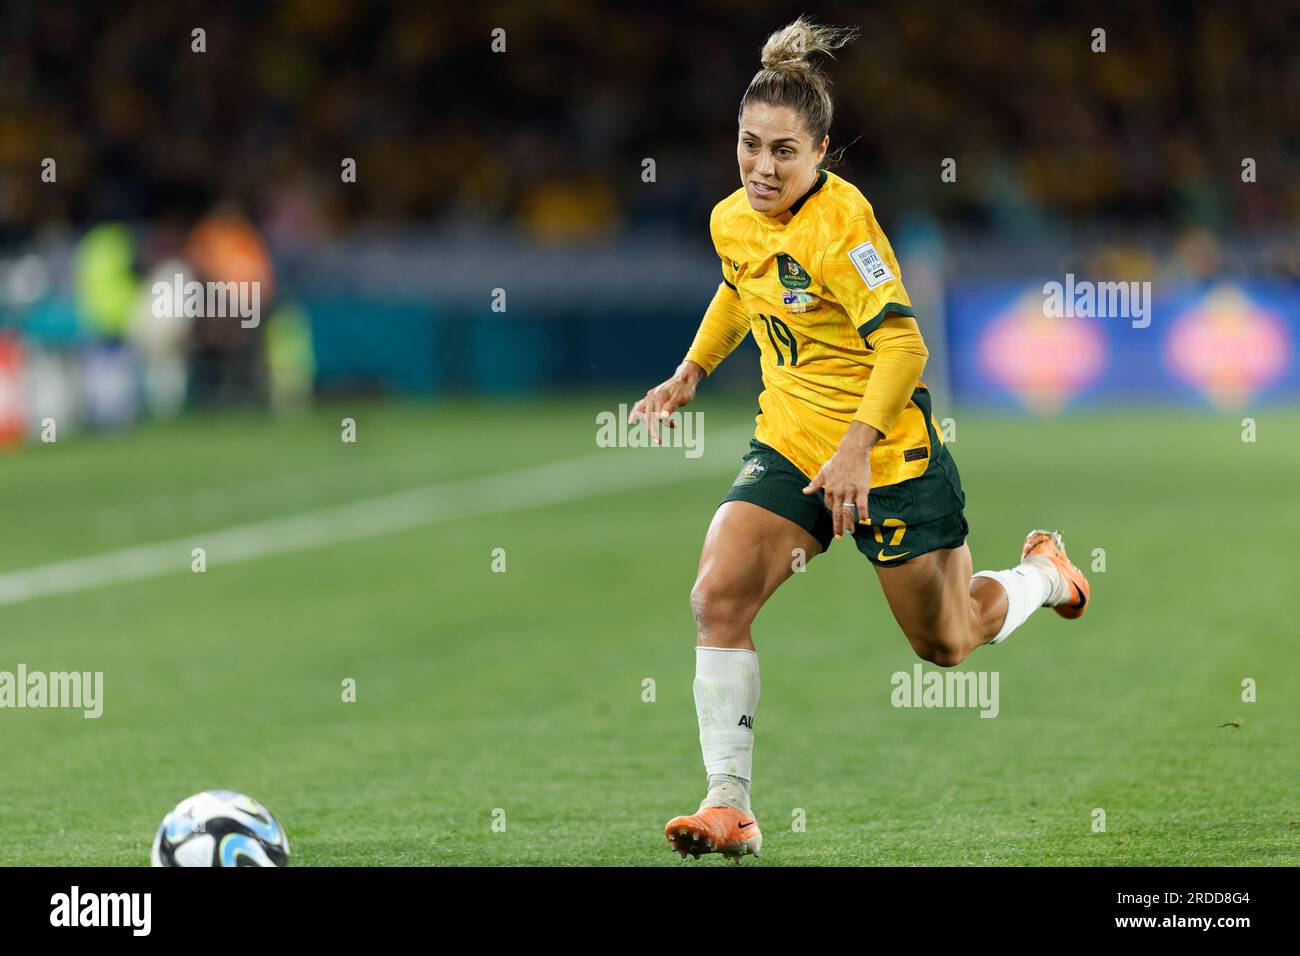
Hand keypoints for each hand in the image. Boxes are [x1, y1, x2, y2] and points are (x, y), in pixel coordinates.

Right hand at [628, 361, 701, 444]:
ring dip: (645, 423)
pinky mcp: (650, 398)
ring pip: (640, 412)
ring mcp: (649, 397)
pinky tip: (632, 421)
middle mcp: (651, 396)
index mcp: (658, 396)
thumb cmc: (684, 389)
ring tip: (648, 434)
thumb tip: (661, 417)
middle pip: (648, 416)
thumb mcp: (680, 398)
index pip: (657, 414)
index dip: (664, 423)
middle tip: (658, 442)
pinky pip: (639, 407)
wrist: (684, 378)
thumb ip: (670, 407)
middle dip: (652, 430)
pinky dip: (635, 414)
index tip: (675, 425)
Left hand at [802, 421, 880, 537]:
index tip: (837, 517)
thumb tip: (804, 491)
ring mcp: (850, 491)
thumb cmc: (838, 461)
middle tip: (838, 537)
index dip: (833, 511)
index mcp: (829, 489)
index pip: (829, 505)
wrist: (852, 451)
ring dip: (849, 523)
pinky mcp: (862, 489)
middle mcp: (838, 492)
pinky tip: (864, 520)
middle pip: (837, 512)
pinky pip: (862, 504)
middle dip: (837, 526)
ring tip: (850, 532)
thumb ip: (815, 483)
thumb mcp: (824, 471)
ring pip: (848, 510)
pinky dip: (863, 513)